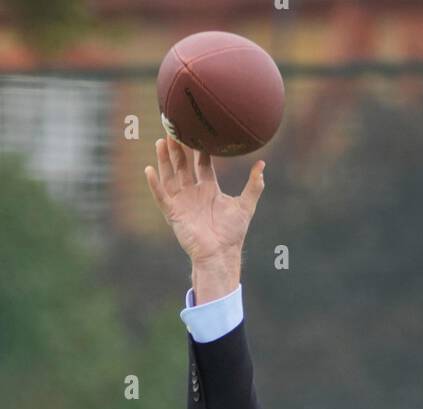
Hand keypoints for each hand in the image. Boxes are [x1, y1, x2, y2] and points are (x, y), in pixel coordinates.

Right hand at [144, 136, 264, 296]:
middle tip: (175, 129)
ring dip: (164, 160)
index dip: (200, 149)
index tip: (198, 131)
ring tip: (161, 141)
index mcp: (209, 190)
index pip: (202, 164)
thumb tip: (262, 166)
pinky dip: (154, 184)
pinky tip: (148, 170)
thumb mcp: (245, 206)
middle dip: (179, 148)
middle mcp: (193, 193)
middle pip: (183, 166)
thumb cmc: (232, 234)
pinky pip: (161, 196)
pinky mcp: (173, 213)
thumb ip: (254, 186)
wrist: (220, 254)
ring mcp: (182, 202)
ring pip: (170, 176)